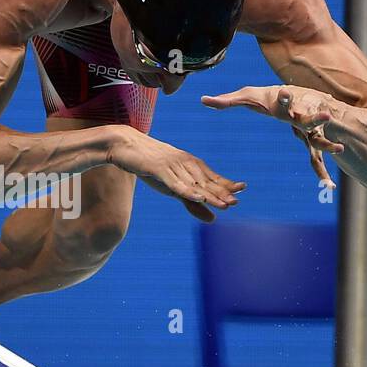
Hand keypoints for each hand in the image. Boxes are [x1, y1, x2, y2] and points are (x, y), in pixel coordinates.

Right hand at [108, 130, 244, 221]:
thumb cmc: (150, 167)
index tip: (241, 190)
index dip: (226, 185)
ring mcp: (172, 165)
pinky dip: (186, 190)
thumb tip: (213, 219)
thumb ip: (191, 202)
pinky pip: (174, 181)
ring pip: (194, 183)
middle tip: (236, 201)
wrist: (125, 146)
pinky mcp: (158, 168)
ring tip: (223, 204)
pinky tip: (197, 196)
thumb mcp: (172, 188)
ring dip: (209, 194)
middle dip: (221, 192)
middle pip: (206, 181)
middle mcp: (184, 163)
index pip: (211, 177)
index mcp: (189, 164)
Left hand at [202, 84, 345, 188]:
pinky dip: (322, 173)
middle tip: (326, 116)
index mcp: (285, 105)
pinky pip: (317, 160)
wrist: (298, 96)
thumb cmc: (270, 97)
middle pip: (309, 118)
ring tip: (339, 149)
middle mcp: (300, 117)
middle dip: (318, 118)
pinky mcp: (312, 142)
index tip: (285, 91)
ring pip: (319, 139)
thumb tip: (202, 100)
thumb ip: (227, 101)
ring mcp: (309, 130)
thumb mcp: (248, 97)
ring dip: (329, 144)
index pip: (285, 99)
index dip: (285, 97)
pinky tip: (327, 187)